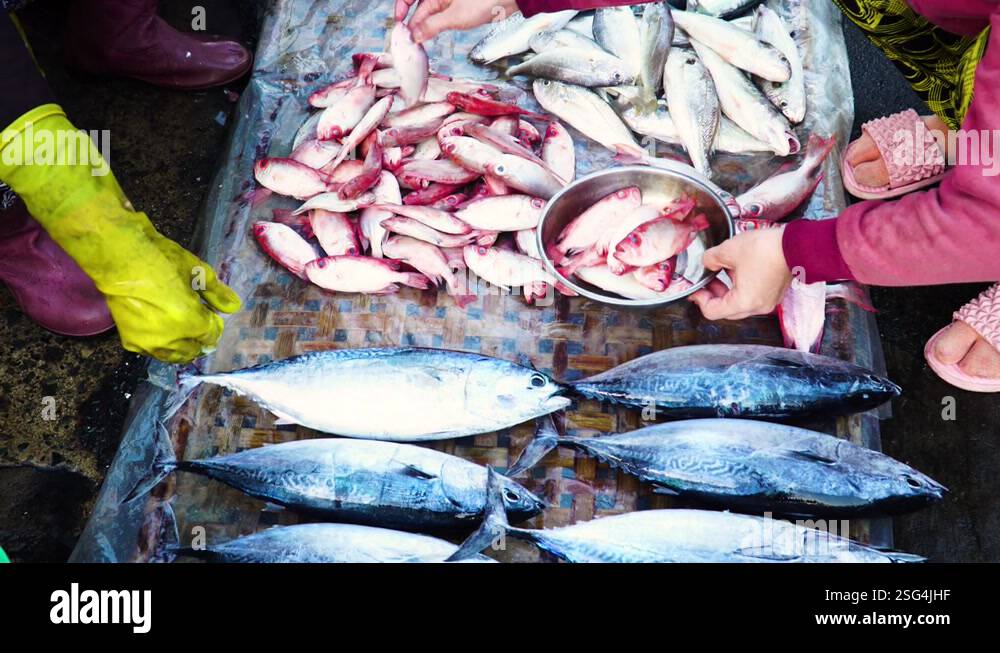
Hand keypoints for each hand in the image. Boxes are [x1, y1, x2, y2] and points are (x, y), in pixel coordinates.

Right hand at [107, 228, 241, 363]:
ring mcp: (149, 343)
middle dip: (200, 340)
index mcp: (192, 322)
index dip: (215, 327)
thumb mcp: (197, 272)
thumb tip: (234, 307)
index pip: (211, 335)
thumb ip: (216, 294)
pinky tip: (164, 336)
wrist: (119, 257)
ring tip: (185, 335)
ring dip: (183, 348)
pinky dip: (162, 346)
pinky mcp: (130, 341)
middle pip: (193, 350)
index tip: (213, 317)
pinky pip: (153, 352)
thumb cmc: (162, 260)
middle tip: (201, 328)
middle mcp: (171, 339)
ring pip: (173, 356)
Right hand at [396, 0, 519, 42]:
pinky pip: (439, 15)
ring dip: (422, 26)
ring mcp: (448, 0)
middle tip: (408, 39)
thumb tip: (415, 35)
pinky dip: (432, 25)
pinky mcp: (456, 7)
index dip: (401, 8)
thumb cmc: (483, 1)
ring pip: (429, 13)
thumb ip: (431, 26)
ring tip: (418, 41)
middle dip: (412, 22)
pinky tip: (429, 35)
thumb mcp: (454, 17)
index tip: (399, 23)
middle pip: (419, 7)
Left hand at [689, 226, 792, 320]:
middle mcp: (757, 308)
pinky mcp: (774, 294)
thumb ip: (710, 259)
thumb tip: (707, 263)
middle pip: (726, 311)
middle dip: (713, 295)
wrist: (797, 244)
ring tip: (722, 272)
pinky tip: (738, 271)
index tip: (696, 288)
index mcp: (743, 302)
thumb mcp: (728, 250)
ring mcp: (768, 302)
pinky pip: (752, 297)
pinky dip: (741, 288)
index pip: (712, 312)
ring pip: (739, 304)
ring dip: (727, 291)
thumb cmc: (766, 249)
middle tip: (707, 280)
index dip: (699, 299)